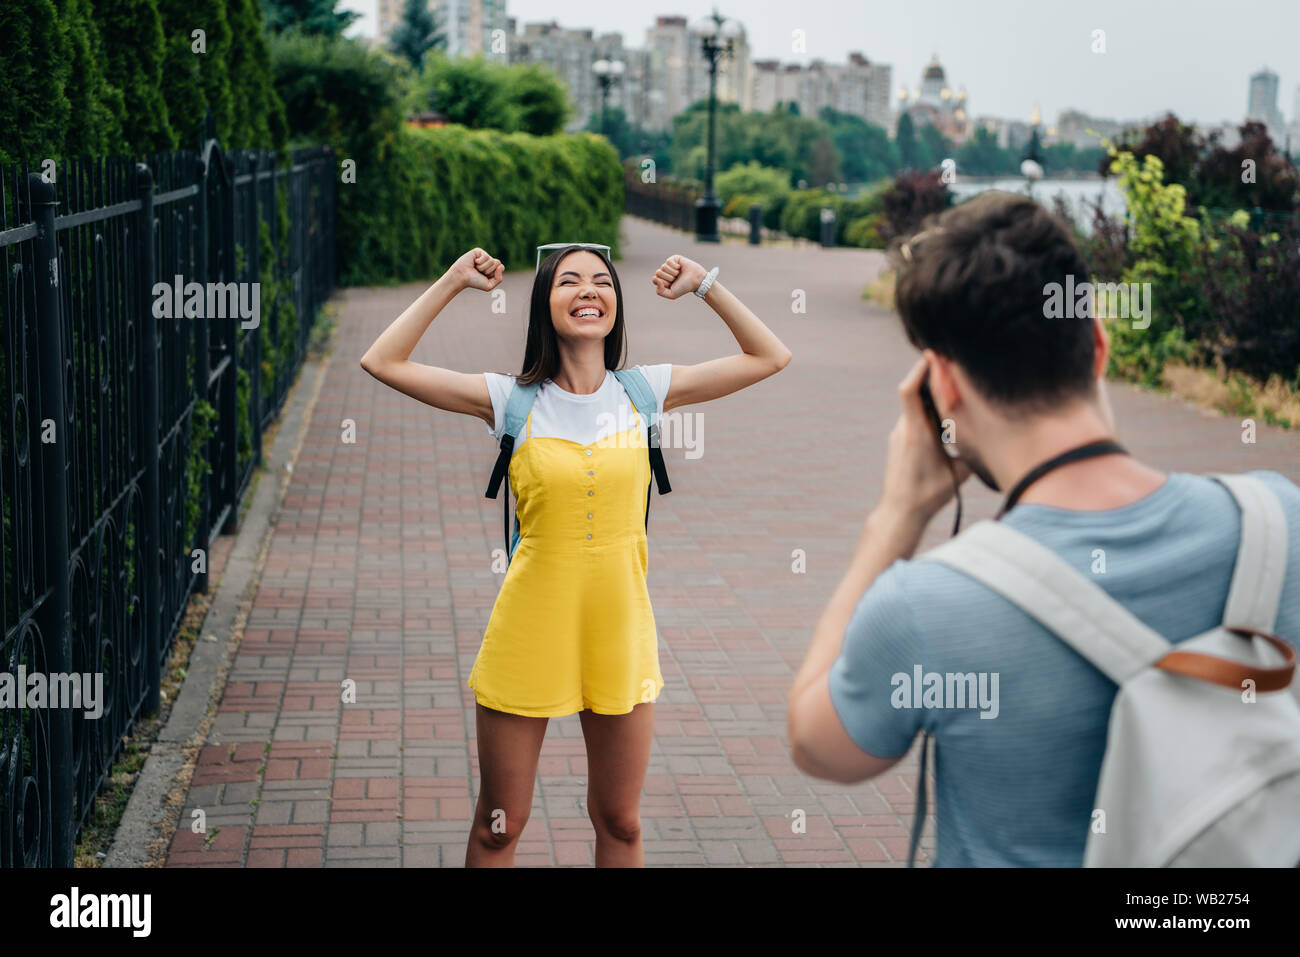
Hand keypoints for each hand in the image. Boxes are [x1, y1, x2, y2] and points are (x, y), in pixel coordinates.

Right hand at [448, 248, 502, 291]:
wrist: (462, 277)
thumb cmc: (474, 281)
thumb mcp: (489, 285)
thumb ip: (499, 279)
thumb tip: (501, 266)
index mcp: (492, 268)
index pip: (501, 267)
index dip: (493, 273)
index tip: (485, 276)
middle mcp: (488, 261)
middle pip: (497, 263)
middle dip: (488, 270)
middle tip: (479, 272)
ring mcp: (483, 256)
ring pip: (492, 260)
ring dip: (483, 267)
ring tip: (476, 268)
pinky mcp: (478, 251)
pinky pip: (486, 256)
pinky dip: (480, 262)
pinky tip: (474, 262)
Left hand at [651, 254, 706, 299]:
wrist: (696, 280)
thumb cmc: (684, 287)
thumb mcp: (671, 294)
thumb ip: (660, 291)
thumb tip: (655, 278)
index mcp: (662, 280)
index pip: (655, 279)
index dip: (663, 283)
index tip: (672, 284)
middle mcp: (665, 272)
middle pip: (658, 272)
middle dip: (668, 278)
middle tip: (676, 279)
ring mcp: (669, 265)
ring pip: (663, 267)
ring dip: (672, 273)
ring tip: (679, 274)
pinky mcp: (673, 259)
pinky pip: (668, 261)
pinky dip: (675, 266)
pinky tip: (680, 268)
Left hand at [877, 357, 971, 524]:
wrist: (900, 512)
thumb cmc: (928, 495)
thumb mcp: (958, 474)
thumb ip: (973, 452)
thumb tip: (996, 437)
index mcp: (916, 433)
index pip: (910, 391)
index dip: (920, 369)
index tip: (933, 355)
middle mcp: (904, 430)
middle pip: (916, 393)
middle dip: (933, 380)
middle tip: (952, 368)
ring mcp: (899, 435)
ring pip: (916, 407)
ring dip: (932, 398)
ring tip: (953, 391)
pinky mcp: (899, 442)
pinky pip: (913, 419)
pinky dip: (928, 412)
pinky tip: (944, 417)